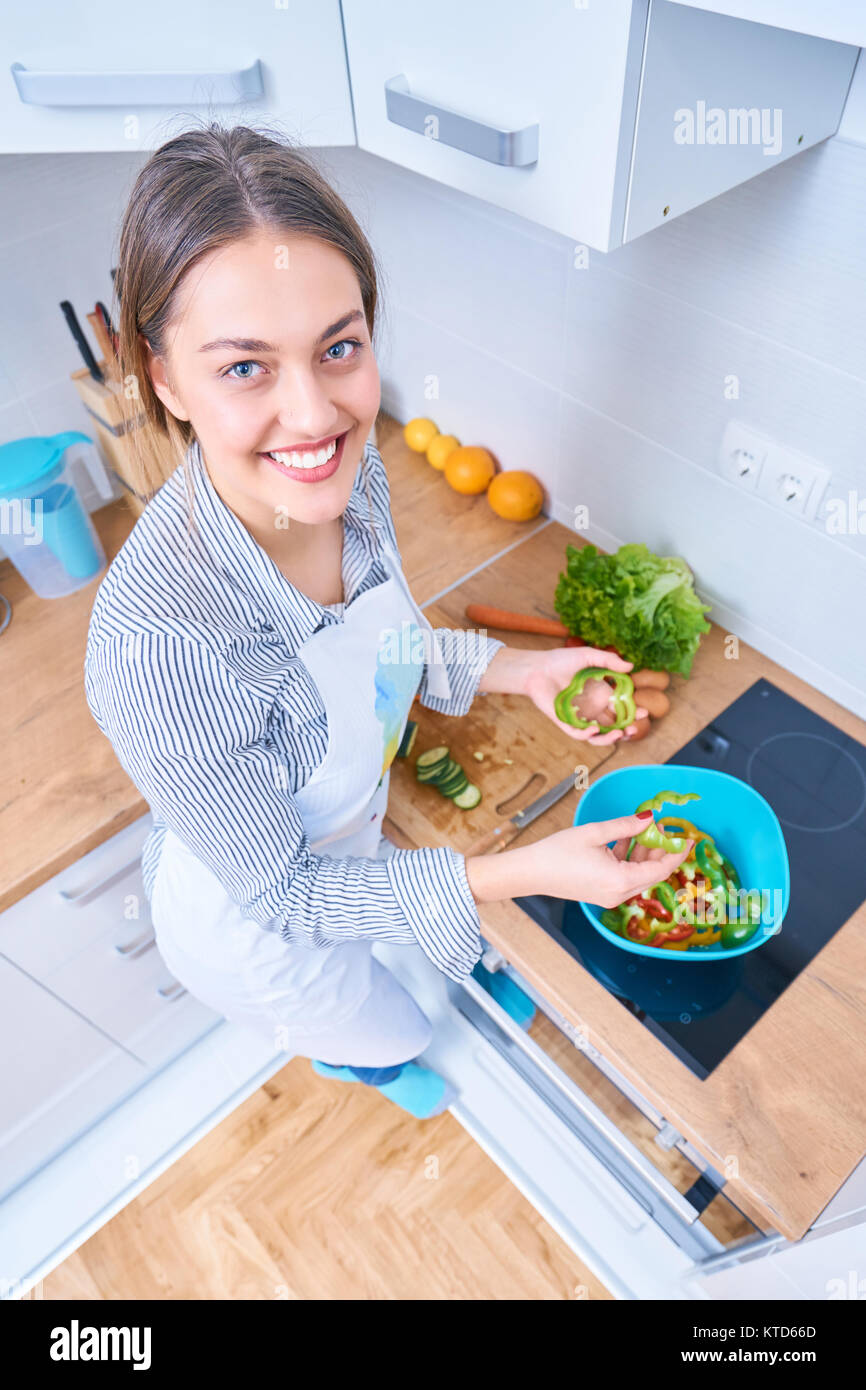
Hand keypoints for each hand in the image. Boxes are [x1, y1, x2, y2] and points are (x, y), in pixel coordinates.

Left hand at [522, 647, 647, 746]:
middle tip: (633, 729)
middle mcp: (592, 708)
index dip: (633, 713)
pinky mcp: (564, 722)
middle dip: (626, 730)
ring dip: (609, 738)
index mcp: (600, 695)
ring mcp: (579, 717)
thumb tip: (630, 666)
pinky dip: (587, 735)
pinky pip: (578, 734)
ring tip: (619, 733)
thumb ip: (608, 660)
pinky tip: (594, 730)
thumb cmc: (561, 660)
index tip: (644, 711)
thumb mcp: (588, 656)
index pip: (621, 708)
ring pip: (597, 735)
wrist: (536, 667)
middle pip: (613, 725)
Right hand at [522, 813, 693, 907]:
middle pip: (651, 872)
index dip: (677, 853)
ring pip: (638, 873)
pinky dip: (629, 858)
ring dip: (643, 852)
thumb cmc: (558, 852)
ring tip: (643, 829)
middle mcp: (618, 893)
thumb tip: (649, 817)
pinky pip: (625, 876)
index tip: (688, 838)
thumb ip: (626, 825)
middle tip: (661, 827)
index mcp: (620, 880)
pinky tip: (624, 838)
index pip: (661, 868)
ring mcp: (610, 896)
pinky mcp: (601, 893)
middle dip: (659, 849)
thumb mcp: (595, 833)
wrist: (530, 872)